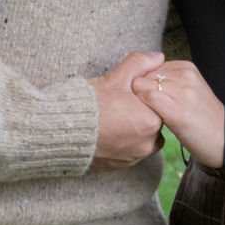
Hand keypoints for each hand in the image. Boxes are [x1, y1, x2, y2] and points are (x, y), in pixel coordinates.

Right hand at [89, 51, 165, 171]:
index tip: (134, 93)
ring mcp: (132, 158)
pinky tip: (109, 131)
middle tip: (124, 105)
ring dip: (135, 131)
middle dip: (143, 115)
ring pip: (143, 141)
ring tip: (116, 119)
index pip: (161, 107)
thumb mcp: (118, 76)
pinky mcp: (118, 167)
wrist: (63, 129)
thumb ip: (141, 63)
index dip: (147, 97)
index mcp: (151, 121)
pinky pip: (128, 154)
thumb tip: (158, 57)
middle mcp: (146, 144)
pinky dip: (123, 144)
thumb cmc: (92, 102)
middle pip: (153, 125)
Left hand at [132, 60, 224, 168]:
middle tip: (143, 109)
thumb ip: (170, 79)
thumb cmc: (202, 117)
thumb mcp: (190, 89)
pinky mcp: (178, 110)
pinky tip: (149, 119)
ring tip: (146, 115)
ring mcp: (183, 92)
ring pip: (142, 85)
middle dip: (138, 91)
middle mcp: (186, 75)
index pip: (149, 66)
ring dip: (138, 101)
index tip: (144, 99)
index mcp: (187, 67)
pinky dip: (142, 108)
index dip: (142, 83)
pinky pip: (148, 98)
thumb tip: (142, 78)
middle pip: (144, 74)